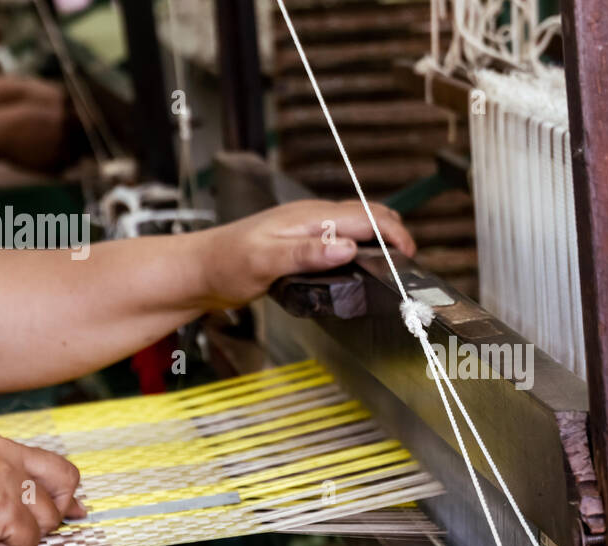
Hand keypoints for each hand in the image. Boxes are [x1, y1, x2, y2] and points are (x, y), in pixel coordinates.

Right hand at [0, 427, 84, 545]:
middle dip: (56, 511)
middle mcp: (5, 455)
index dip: (64, 490)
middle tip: (31, 529)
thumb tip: (35, 502)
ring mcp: (6, 479)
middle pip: (65, 483)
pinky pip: (26, 540)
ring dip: (18, 537)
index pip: (50, 463)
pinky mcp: (2, 506)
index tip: (72, 508)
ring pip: (45, 519)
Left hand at [195, 199, 416, 308]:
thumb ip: (307, 253)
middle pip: (365, 214)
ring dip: (379, 235)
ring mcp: (306, 227)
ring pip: (354, 223)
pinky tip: (360, 260)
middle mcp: (310, 217)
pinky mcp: (300, 241)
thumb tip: (347, 247)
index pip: (364, 217)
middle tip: (409, 257)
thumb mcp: (265, 261)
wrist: (198, 269)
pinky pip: (340, 235)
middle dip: (393, 230)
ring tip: (394, 257)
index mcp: (308, 218)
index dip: (393, 233)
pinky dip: (361, 244)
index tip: (409, 252)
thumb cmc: (225, 264)